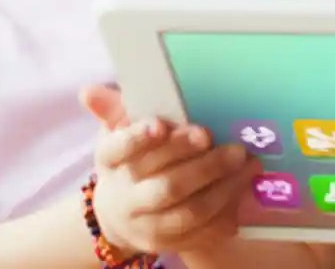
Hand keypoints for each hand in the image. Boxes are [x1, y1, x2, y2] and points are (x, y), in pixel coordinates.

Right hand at [79, 86, 261, 256]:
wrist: (121, 213)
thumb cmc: (129, 160)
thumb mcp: (118, 132)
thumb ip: (114, 109)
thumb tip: (89, 91)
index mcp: (110, 163)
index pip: (118, 152)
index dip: (138, 140)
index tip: (160, 125)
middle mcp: (126, 199)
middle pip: (164, 186)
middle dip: (200, 165)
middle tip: (230, 145)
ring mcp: (149, 225)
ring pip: (189, 212)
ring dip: (222, 188)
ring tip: (246, 162)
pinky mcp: (171, 243)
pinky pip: (203, 231)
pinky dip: (227, 209)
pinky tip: (244, 186)